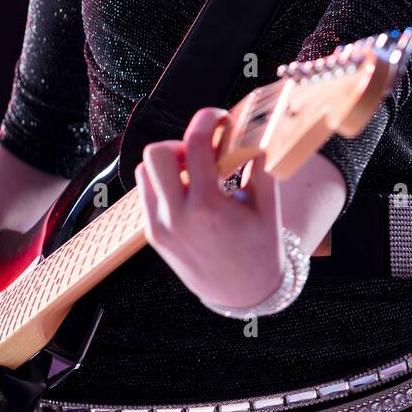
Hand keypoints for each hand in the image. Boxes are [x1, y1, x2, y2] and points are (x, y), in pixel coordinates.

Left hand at [135, 107, 286, 310]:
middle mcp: (177, 217)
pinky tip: (188, 191)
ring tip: (194, 174)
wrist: (242, 294)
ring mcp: (160, 227)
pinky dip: (163, 183)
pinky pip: (146, 194)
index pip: (195, 145)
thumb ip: (259, 164)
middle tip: (201, 154)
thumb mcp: (267, 206)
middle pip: (156, 153)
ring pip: (144, 171)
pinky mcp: (153, 235)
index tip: (218, 118)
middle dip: (179, 143)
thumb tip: (253, 131)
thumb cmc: (259, 249)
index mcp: (209, 207)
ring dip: (167, 164)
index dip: (206, 120)